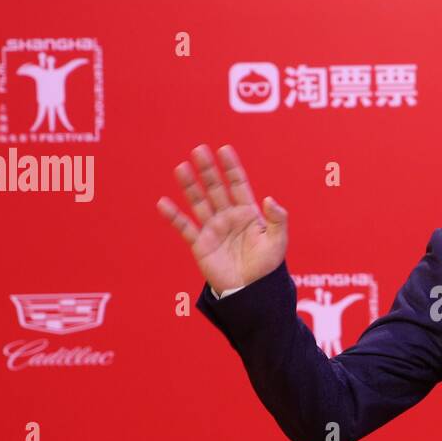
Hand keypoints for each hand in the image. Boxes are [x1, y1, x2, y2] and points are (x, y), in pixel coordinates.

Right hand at [156, 144, 287, 293]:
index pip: (238, 184)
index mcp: (248, 213)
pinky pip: (185, 227)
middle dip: (208, 170)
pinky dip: (174, 216)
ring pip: (199, 202)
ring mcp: (213, 229)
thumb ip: (278, 220)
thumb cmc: (267, 267)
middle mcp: (228, 217)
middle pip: (215, 189)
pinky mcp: (201, 244)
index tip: (224, 149)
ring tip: (181, 168)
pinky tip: (163, 203)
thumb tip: (270, 199)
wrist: (251, 291)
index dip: (231, 168)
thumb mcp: (278, 242)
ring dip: (190, 186)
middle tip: (199, 150)